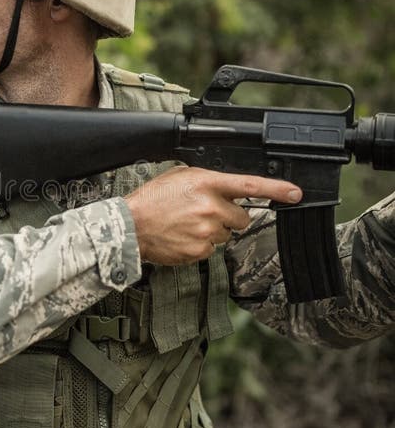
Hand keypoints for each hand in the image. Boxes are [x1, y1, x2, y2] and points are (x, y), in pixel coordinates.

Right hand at [125, 166, 301, 263]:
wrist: (132, 226)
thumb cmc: (153, 199)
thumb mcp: (181, 176)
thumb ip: (208, 180)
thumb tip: (226, 187)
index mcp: (207, 183)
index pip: (250, 185)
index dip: (277, 190)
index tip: (295, 193)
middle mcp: (211, 207)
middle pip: (242, 217)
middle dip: (229, 216)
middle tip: (205, 213)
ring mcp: (207, 231)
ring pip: (227, 234)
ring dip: (214, 230)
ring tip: (188, 224)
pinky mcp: (201, 251)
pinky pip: (213, 249)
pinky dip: (201, 244)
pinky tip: (184, 236)